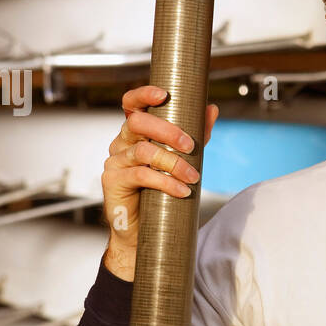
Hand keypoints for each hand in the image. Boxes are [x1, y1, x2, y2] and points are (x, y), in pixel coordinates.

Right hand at [101, 85, 218, 279]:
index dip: (143, 95)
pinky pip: (141, 175)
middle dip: (167, 131)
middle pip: (138, 123)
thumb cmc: (160, 191)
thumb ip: (195, 134)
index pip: (132, 105)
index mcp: (135, 133)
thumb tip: (211, 109)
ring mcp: (115, 161)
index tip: (163, 94)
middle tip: (191, 145)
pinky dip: (166, 182)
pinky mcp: (113, 181)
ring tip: (192, 177)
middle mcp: (121, 143)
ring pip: (144, 152)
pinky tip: (182, 191)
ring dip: (173, 163)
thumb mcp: (181, 158)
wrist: (142, 231)